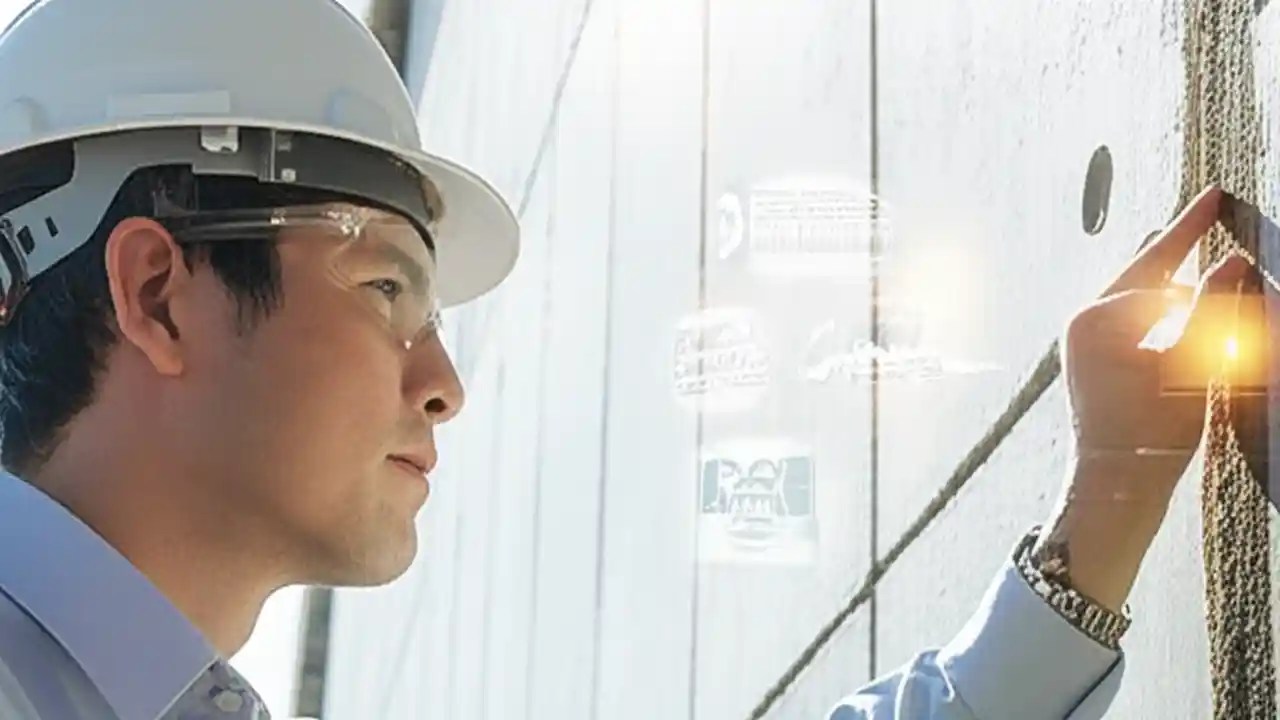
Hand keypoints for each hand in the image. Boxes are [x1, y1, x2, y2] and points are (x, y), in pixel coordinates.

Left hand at [1035, 185, 1257, 612]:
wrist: (1117, 486)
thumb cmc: (1152, 433)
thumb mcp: (1192, 366)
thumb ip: (1212, 310)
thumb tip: (1235, 260)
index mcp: (1098, 318)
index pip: (1156, 263)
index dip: (1191, 229)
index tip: (1215, 194)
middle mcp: (1082, 322)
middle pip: (1141, 272)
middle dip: (1178, 244)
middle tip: (1209, 207)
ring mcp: (1083, 342)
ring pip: (1138, 294)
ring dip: (1172, 276)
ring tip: (1201, 245)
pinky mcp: (1092, 359)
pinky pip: (1133, 317)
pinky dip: (1163, 306)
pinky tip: (1185, 298)